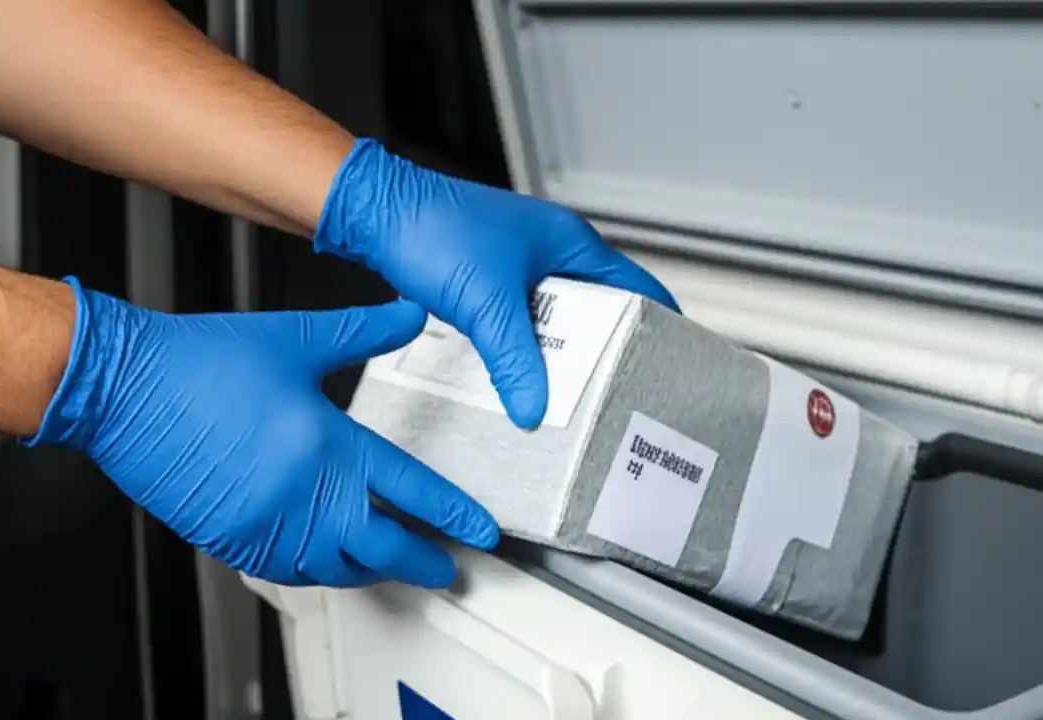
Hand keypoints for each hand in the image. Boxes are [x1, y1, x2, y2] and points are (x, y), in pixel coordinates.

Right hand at [27, 278, 497, 587]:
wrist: (122, 387)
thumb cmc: (202, 361)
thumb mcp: (298, 337)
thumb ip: (366, 331)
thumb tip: (413, 313)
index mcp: (326, 445)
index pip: (409, 490)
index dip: (451, 515)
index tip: (480, 533)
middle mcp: (301, 494)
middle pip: (381, 547)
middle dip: (422, 562)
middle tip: (447, 570)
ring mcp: (263, 523)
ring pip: (334, 568)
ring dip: (371, 570)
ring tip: (393, 566)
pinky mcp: (228, 538)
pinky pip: (286, 571)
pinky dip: (318, 571)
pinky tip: (329, 563)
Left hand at [313, 139, 678, 428]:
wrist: (372, 212)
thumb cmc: (431, 227)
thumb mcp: (486, 303)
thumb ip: (515, 360)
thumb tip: (534, 407)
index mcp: (570, 242)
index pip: (636, 286)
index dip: (657, 323)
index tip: (670, 359)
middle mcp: (550, 251)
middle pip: (596, 310)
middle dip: (602, 350)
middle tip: (610, 389)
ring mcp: (519, 265)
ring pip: (555, 321)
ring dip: (557, 352)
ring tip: (564, 390)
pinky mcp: (489, 280)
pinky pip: (520, 323)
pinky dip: (522, 349)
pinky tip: (516, 374)